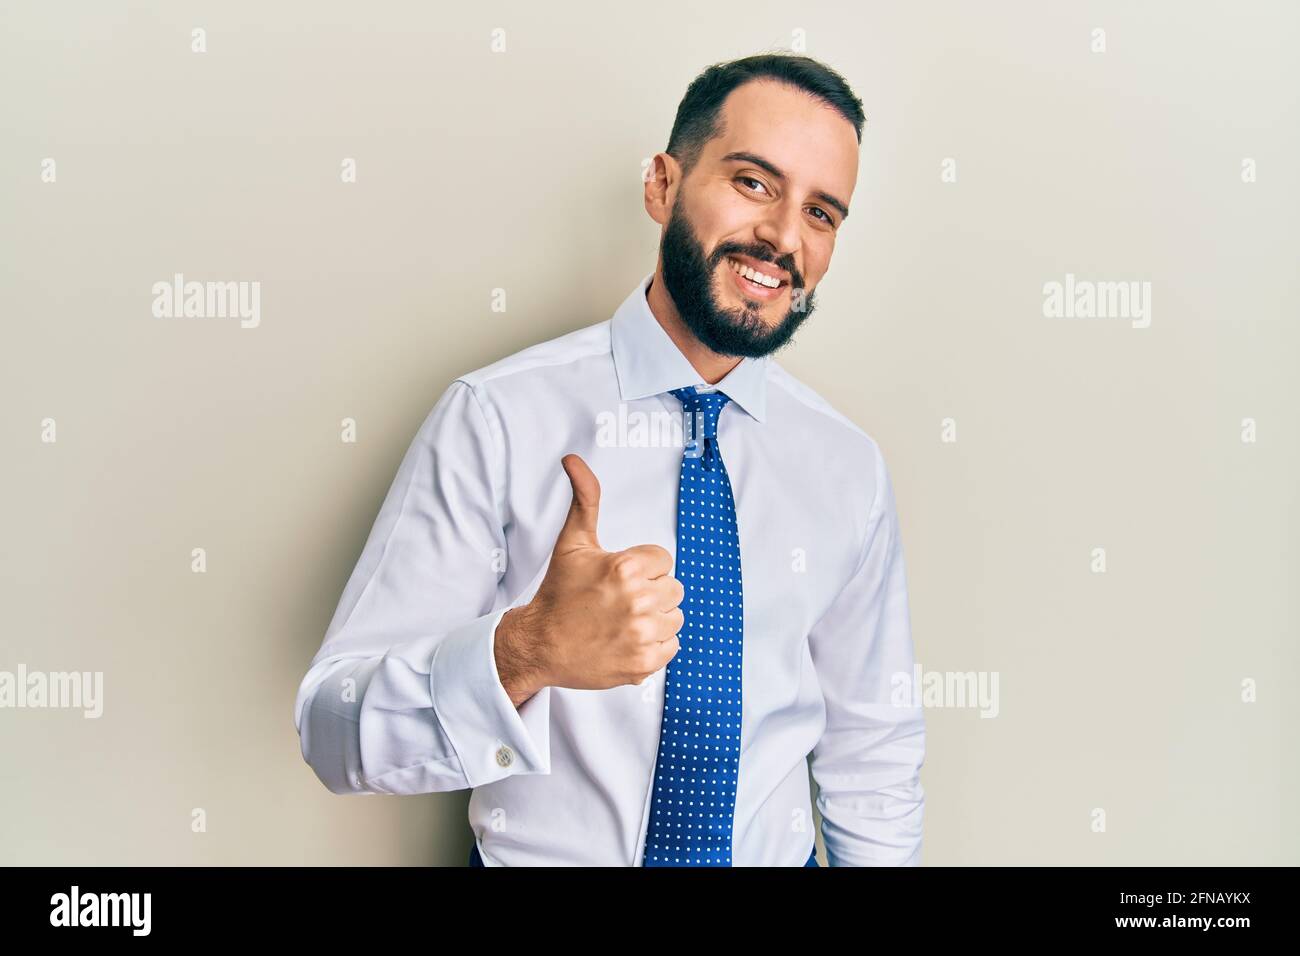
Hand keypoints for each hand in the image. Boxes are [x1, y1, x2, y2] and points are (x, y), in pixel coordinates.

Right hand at [496, 454, 683, 700]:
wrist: (540, 644)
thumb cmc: (559, 593)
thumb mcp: (572, 543)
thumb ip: (584, 499)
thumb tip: (574, 460)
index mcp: (625, 568)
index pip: (663, 560)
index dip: (642, 567)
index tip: (619, 578)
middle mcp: (637, 601)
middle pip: (673, 588)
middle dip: (651, 591)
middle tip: (620, 600)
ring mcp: (641, 635)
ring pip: (675, 617)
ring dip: (656, 618)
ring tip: (624, 619)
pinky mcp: (643, 664)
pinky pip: (672, 646)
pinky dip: (654, 645)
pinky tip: (628, 639)